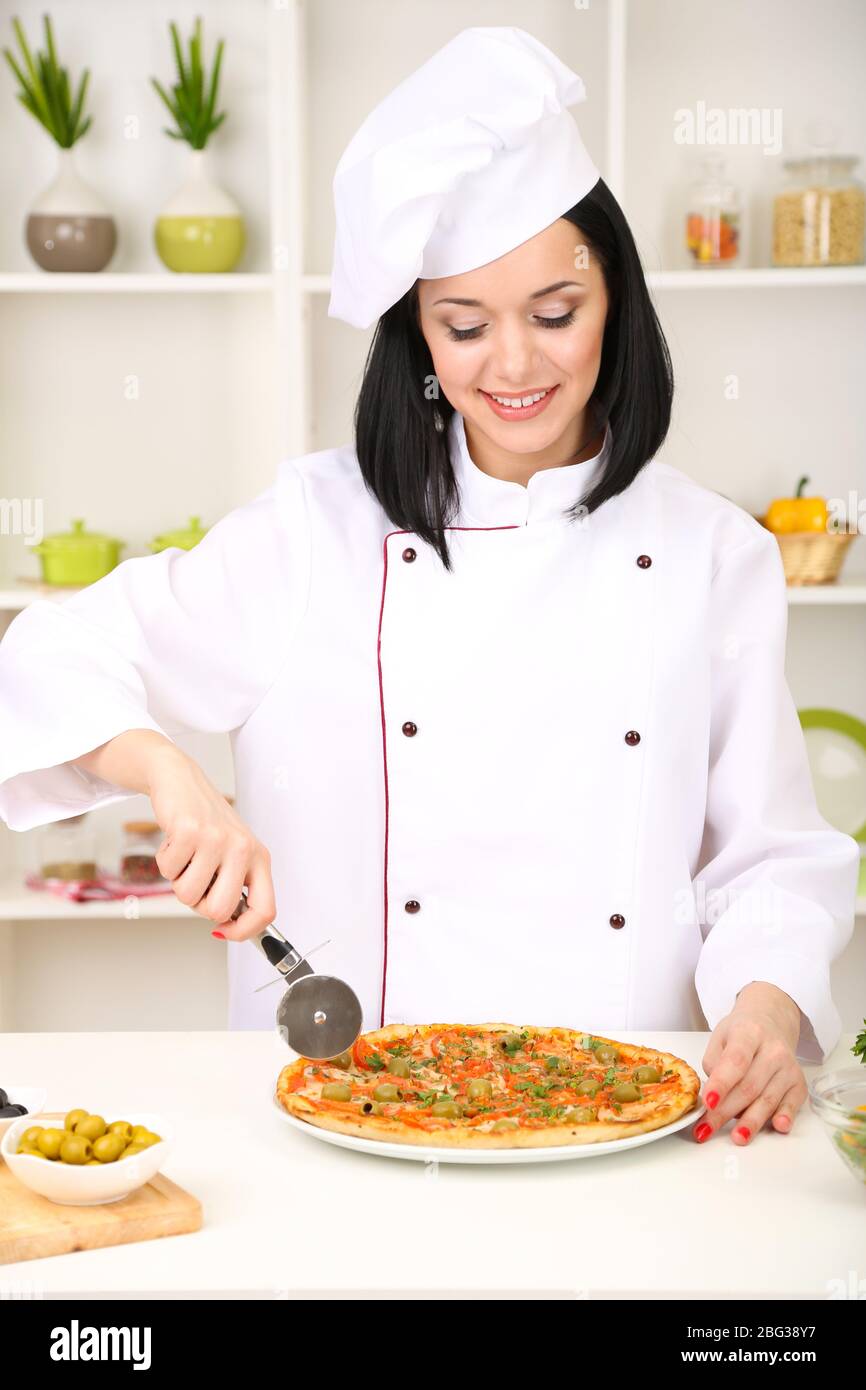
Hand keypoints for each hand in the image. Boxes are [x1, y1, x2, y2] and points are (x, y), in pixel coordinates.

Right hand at [146, 743, 275, 941]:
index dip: (243, 932)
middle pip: (220, 910)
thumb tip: (228, 928)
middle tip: (197, 882)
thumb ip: (234, 886)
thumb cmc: (207, 822)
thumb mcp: (233, 852)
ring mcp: (217, 840)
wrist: (181, 780)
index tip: (223, 932)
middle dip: (200, 906)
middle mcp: (243, 849)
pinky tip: (175, 842)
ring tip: (186, 857)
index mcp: (259, 858)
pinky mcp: (189, 831)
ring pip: (188, 895)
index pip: (265, 910)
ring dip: (178, 881)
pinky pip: (167, 872)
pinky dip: (165, 861)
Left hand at [694, 982, 806, 1144]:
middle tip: (706, 1129)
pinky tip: (777, 1127)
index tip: (708, 1102)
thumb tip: (712, 1096)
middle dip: (726, 1112)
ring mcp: (788, 1067)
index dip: (722, 1083)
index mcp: (749, 1032)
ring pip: (768, 1099)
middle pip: (749, 1086)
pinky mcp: (799, 1083)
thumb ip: (714, 1063)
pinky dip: (785, 1116)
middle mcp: (773, 1050)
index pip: (735, 1061)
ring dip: (751, 1122)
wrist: (772, 1021)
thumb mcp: (720, 1036)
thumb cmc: (742, 1033)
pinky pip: (792, 1104)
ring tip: (736, 1138)